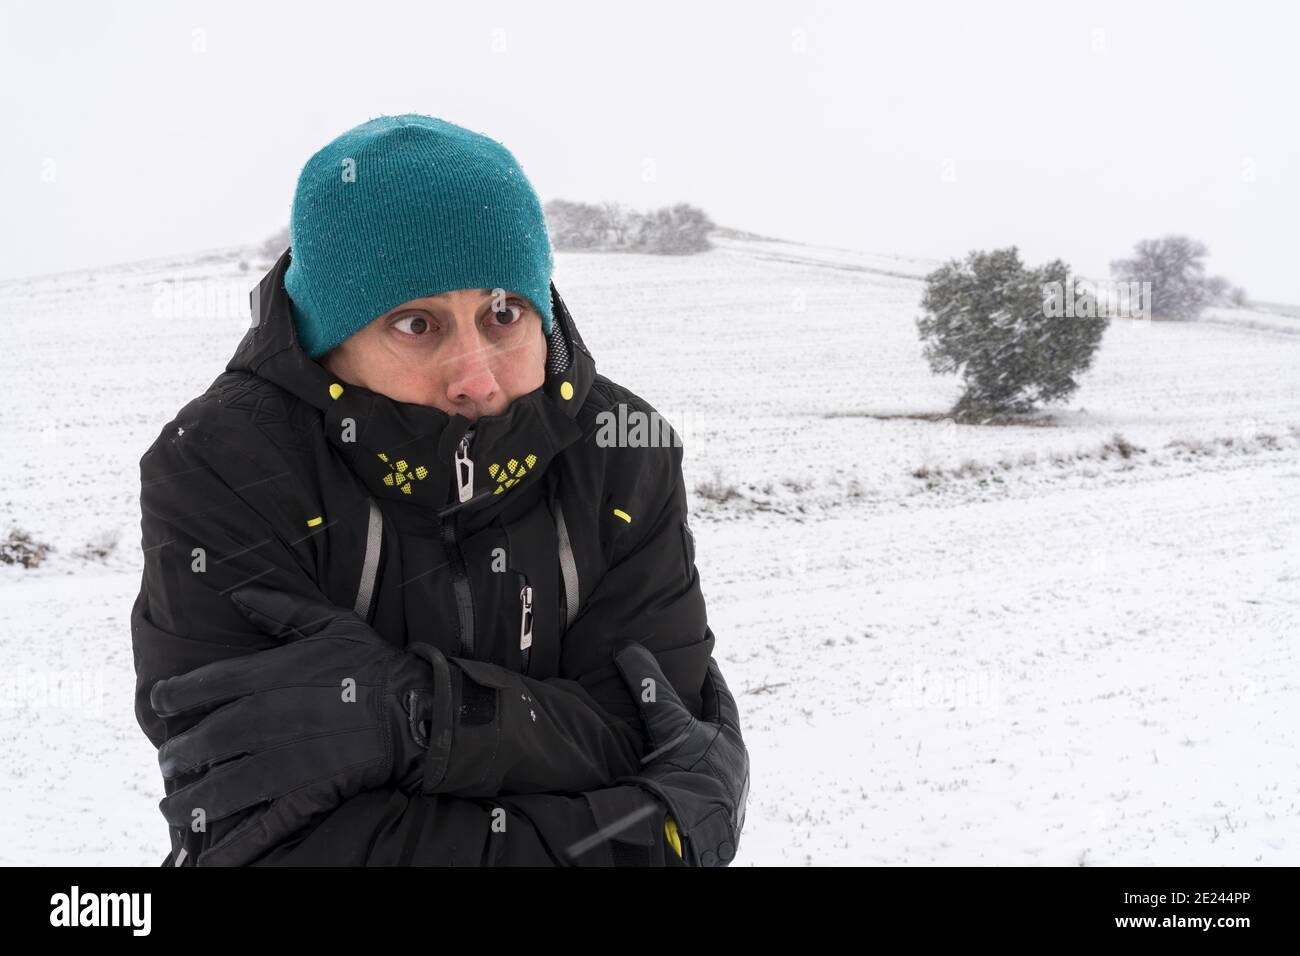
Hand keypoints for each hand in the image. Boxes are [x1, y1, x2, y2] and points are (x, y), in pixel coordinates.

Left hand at [149, 586, 443, 864]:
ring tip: (173, 812)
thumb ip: (281, 609)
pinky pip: (257, 829)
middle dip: (176, 758)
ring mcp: (279, 765)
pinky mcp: (301, 797)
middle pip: (199, 745)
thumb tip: (239, 593)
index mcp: (265, 679)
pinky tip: (208, 860)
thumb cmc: (374, 665)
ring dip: (187, 806)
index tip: (160, 704)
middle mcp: (261, 723)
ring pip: (215, 792)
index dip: (172, 697)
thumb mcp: (331, 625)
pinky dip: (230, 849)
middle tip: (168, 766)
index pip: (199, 688)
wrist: (413, 711)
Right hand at [612, 642, 749, 865]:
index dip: (711, 678)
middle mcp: (732, 769)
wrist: (688, 840)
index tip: (703, 661)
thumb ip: (650, 687)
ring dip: (686, 746)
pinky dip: (678, 772)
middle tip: (678, 695)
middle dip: (696, 713)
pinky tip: (660, 774)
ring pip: (704, 760)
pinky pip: (692, 785)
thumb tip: (627, 648)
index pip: (723, 700)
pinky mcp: (704, 815)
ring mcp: (720, 795)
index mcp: (732, 744)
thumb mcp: (669, 727)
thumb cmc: (687, 779)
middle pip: (714, 731)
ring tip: (663, 735)